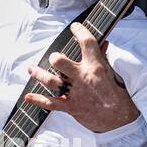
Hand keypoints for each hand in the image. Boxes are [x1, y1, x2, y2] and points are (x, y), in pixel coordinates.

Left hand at [23, 22, 140, 132]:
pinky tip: (28, 97)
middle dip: (55, 58)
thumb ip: (102, 58)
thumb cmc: (116, 94)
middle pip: (59, 61)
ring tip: (31, 69)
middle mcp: (83, 77)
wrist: (119, 118)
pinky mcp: (71, 107)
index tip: (74, 27)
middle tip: (54, 58)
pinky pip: (51, 103)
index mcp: (96, 66)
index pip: (87, 42)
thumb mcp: (111, 73)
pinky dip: (38, 101)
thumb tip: (102, 43)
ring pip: (51, 81)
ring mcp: (75, 92)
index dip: (79, 31)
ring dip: (39, 74)